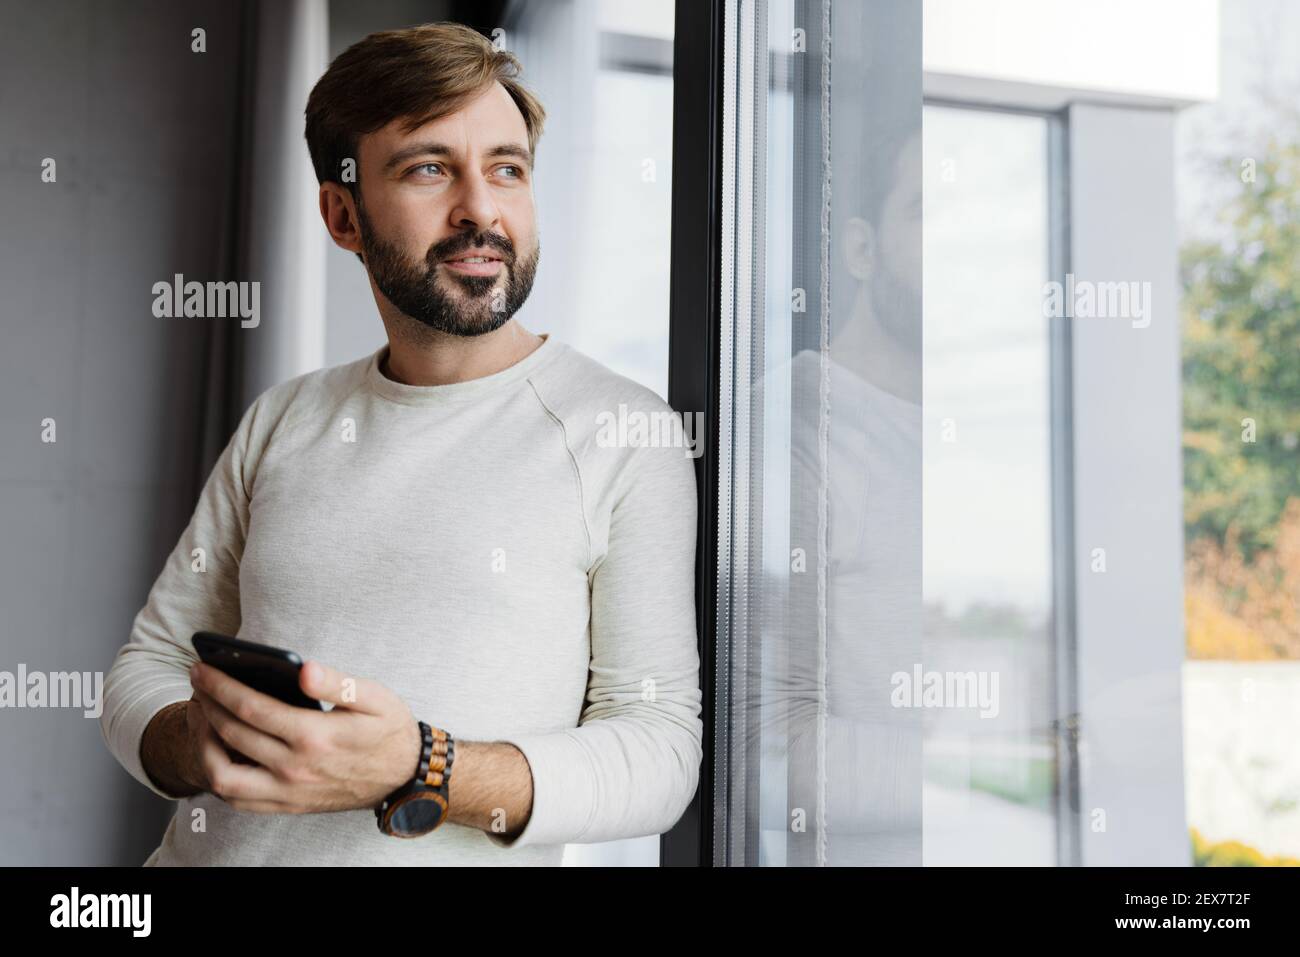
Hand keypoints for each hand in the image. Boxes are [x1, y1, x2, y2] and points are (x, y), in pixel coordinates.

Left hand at [188, 659, 421, 814]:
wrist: (405, 777)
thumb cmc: (390, 731)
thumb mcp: (376, 698)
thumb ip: (339, 683)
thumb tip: (306, 669)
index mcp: (314, 736)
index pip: (250, 707)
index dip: (220, 685)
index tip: (202, 668)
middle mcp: (295, 768)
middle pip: (231, 734)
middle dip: (206, 704)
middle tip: (196, 682)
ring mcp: (289, 791)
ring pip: (223, 776)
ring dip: (202, 745)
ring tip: (200, 717)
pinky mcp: (288, 805)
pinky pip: (238, 799)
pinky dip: (218, 776)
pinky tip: (218, 751)